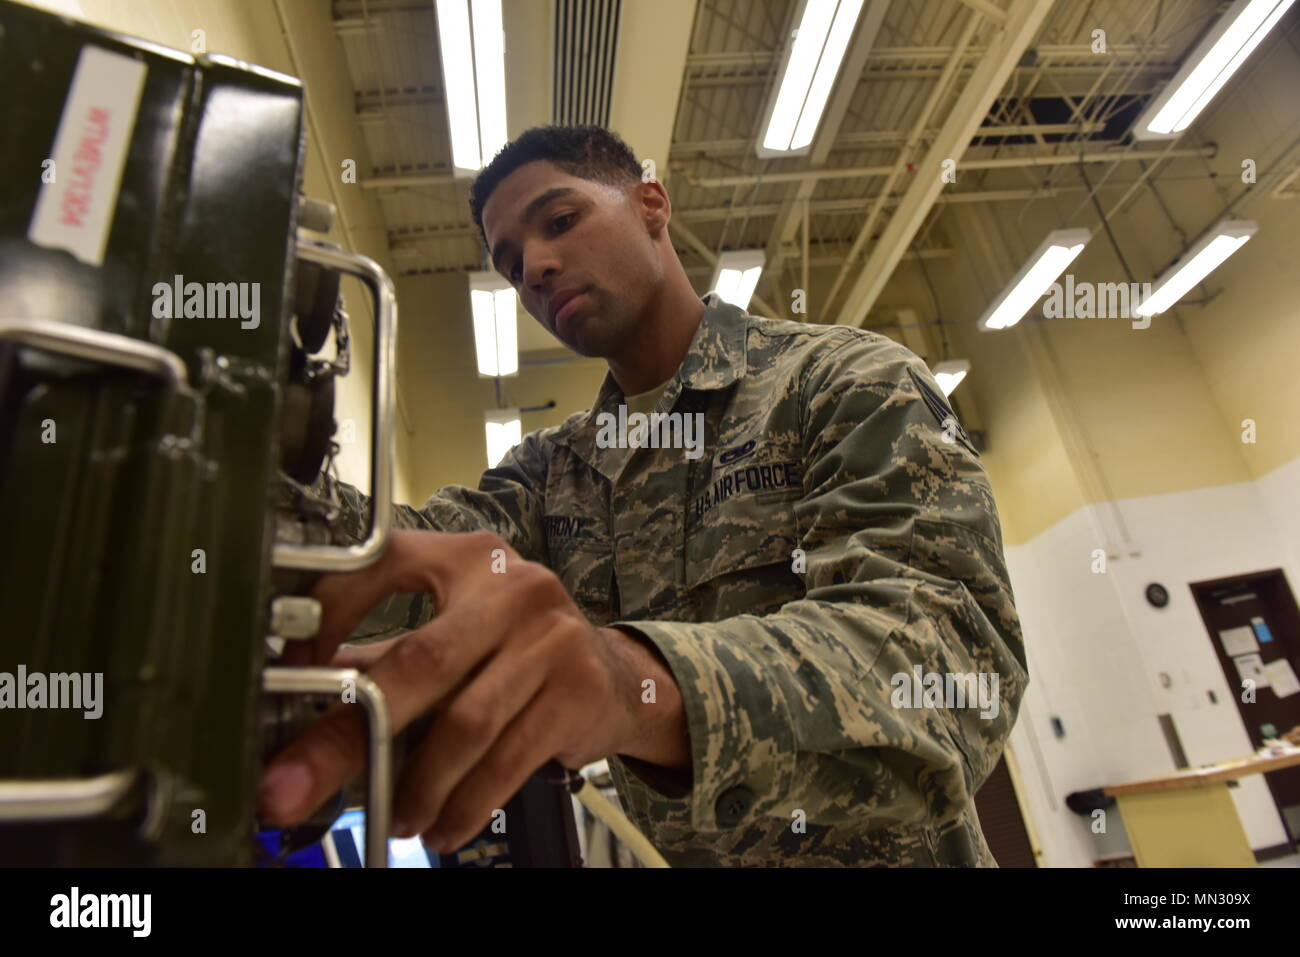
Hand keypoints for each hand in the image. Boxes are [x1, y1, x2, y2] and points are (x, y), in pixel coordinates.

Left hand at [258, 530, 686, 851]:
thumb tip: (287, 718)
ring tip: (398, 818)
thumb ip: (374, 669)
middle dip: (357, 733)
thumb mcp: (444, 647)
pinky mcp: (578, 688)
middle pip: (422, 660)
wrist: (615, 678)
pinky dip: (466, 802)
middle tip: (297, 787)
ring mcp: (552, 635)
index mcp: (464, 557)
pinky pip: (507, 758)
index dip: (328, 611)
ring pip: (466, 723)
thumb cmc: (511, 656)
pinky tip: (444, 825)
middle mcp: (512, 585)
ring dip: (420, 785)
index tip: (288, 668)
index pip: (382, 562)